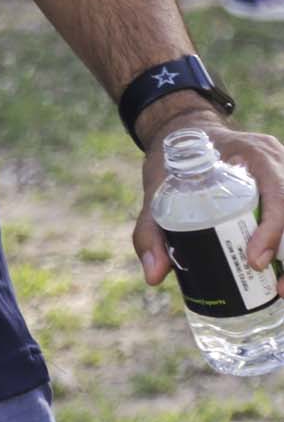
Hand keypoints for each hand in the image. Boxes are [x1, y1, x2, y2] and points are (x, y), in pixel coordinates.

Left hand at [132, 103, 283, 284]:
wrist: (186, 132)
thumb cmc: (173, 159)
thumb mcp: (157, 188)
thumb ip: (151, 230)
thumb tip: (154, 276)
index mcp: (252, 155)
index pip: (277, 192)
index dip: (273, 229)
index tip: (254, 262)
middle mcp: (278, 161)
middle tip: (279, 289)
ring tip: (281, 288)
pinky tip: (282, 270)